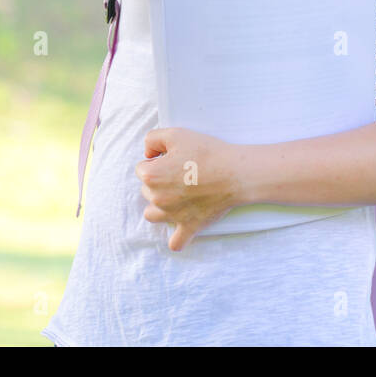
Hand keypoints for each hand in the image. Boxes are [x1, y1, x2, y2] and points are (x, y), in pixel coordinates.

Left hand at [135, 127, 246, 251]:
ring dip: (159, 207)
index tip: (173, 159)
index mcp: (151, 176)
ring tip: (176, 197)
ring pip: (152, 215)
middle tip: (181, 174)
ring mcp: (172, 215)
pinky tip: (181, 228)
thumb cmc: (207, 152)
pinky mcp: (189, 226)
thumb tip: (147, 153)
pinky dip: (176, 238)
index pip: (141, 168)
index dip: (157, 161)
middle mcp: (157, 198)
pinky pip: (176, 243)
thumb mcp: (175, 133)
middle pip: (146, 191)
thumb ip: (152, 139)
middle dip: (158, 182)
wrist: (234, 172)